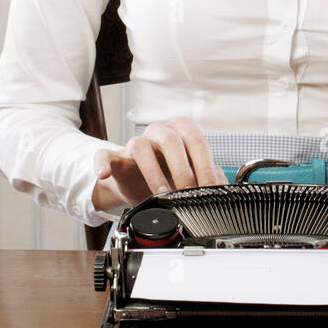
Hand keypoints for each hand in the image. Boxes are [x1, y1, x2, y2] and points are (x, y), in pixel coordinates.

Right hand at [91, 116, 226, 209]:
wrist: (136, 186)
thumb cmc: (168, 178)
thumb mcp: (191, 179)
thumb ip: (207, 179)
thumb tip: (223, 189)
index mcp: (181, 132)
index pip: (196, 141)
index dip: (205, 166)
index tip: (208, 190)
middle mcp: (158, 133)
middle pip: (171, 140)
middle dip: (182, 170)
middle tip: (186, 194)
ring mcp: (135, 143)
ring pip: (140, 146)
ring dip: (152, 171)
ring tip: (159, 194)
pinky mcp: (114, 157)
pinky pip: (104, 155)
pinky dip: (103, 163)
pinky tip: (104, 175)